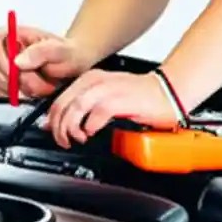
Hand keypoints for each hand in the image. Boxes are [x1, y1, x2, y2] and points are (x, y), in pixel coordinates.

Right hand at [0, 25, 89, 100]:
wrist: (74, 68)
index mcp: (15, 34)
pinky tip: (29, 93)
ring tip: (39, 88)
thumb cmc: (68, 55)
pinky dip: (12, 95)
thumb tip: (18, 61)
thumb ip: (41, 52)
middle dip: (14, 80)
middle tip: (38, 85)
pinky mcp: (3, 81)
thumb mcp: (61, 50)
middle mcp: (5, 48)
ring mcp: (2, 65)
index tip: (17, 72)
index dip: (1, 59)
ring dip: (16, 90)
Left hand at [44, 69, 178, 148]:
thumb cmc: (140, 97)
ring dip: (71, 128)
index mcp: (89, 79)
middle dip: (58, 127)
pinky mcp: (120, 100)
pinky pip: (96, 113)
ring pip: (75, 108)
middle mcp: (95, 81)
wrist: (168, 90)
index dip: (52, 119)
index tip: (52, 132)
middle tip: (64, 141)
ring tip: (77, 139)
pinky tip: (92, 133)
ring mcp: (107, 89)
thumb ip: (85, 108)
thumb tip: (66, 124)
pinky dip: (90, 126)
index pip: (59, 99)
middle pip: (63, 104)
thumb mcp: (106, 98)